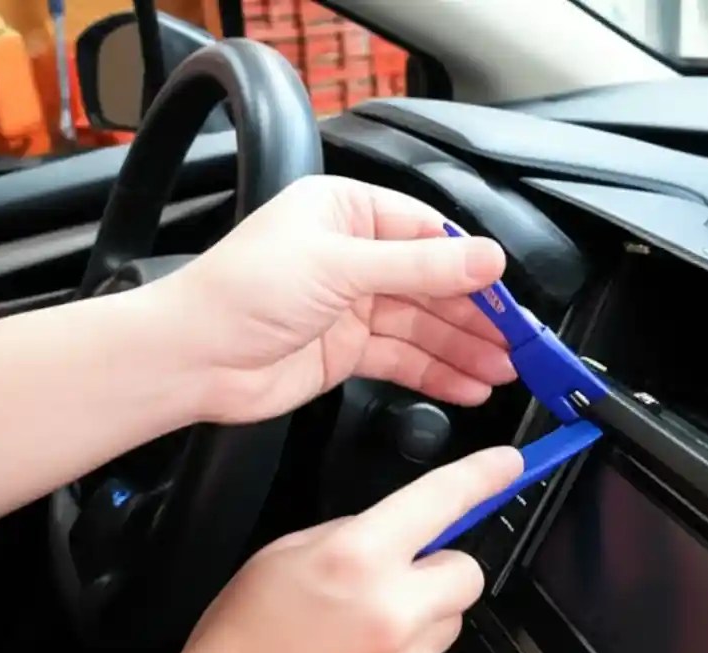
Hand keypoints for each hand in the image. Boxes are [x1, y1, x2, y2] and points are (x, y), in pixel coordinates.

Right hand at [137, 446, 524, 652]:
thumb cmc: (242, 643)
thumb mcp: (282, 556)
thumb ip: (350, 534)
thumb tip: (396, 530)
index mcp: (357, 558)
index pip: (442, 499)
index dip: (482, 475)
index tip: (506, 464)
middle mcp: (393, 610)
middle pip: (466, 570)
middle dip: (439, 569)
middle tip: (393, 581)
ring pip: (450, 621)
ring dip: (420, 619)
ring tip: (359, 634)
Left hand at [146, 175, 514, 423]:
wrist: (189, 357)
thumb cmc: (240, 292)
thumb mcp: (340, 267)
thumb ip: (420, 268)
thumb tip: (483, 259)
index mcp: (346, 212)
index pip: (428, 232)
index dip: (471, 265)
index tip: (507, 293)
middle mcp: (351, 255)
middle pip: (431, 284)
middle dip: (475, 315)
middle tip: (518, 343)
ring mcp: (349, 305)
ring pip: (422, 326)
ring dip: (463, 349)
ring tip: (504, 371)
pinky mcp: (344, 351)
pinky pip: (402, 359)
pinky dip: (435, 373)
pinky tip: (467, 386)